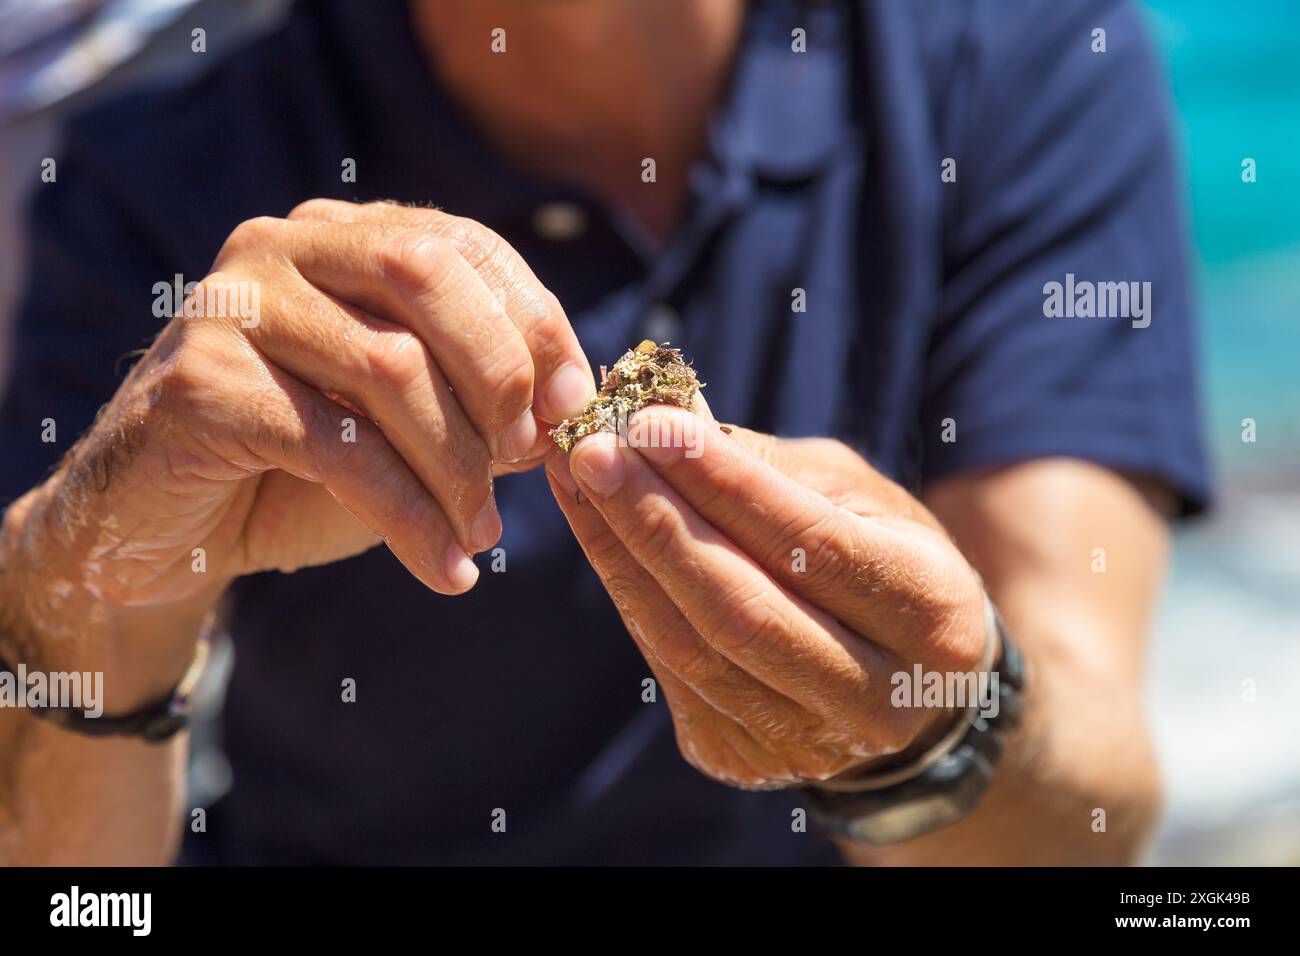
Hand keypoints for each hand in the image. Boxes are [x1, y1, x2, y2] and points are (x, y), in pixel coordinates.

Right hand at [19, 200, 595, 617]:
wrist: (165, 526)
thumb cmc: (303, 469)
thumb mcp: (406, 423)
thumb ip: (476, 399)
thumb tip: (567, 409)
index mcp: (343, 237)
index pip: (464, 243)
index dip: (536, 322)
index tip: (573, 406)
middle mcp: (283, 247)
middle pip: (425, 273)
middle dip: (499, 373)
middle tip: (527, 458)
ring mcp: (232, 305)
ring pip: (387, 367)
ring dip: (456, 466)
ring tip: (480, 534)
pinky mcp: (200, 382)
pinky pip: (336, 446)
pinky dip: (407, 516)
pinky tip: (443, 569)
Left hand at [545, 405, 987, 787]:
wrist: (905, 685)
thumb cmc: (882, 560)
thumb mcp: (861, 499)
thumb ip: (774, 470)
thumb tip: (665, 424)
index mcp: (930, 614)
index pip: (813, 546)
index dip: (726, 485)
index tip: (652, 423)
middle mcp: (876, 698)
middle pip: (742, 610)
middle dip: (655, 522)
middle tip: (591, 451)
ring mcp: (807, 743)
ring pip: (691, 648)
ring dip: (622, 555)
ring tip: (578, 481)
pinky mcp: (743, 758)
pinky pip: (668, 669)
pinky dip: (628, 593)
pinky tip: (600, 534)